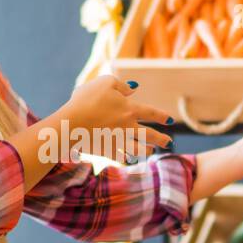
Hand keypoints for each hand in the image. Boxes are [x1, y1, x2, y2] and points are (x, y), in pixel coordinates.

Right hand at [56, 75, 173, 160]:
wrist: (72, 123)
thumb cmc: (87, 99)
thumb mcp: (104, 83)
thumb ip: (120, 85)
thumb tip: (133, 88)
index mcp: (129, 109)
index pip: (151, 113)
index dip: (162, 116)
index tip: (170, 120)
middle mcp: (127, 127)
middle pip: (149, 135)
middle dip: (161, 139)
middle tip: (168, 143)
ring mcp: (118, 141)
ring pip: (138, 149)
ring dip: (146, 151)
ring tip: (151, 152)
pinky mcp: (106, 151)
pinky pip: (120, 158)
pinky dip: (126, 159)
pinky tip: (129, 159)